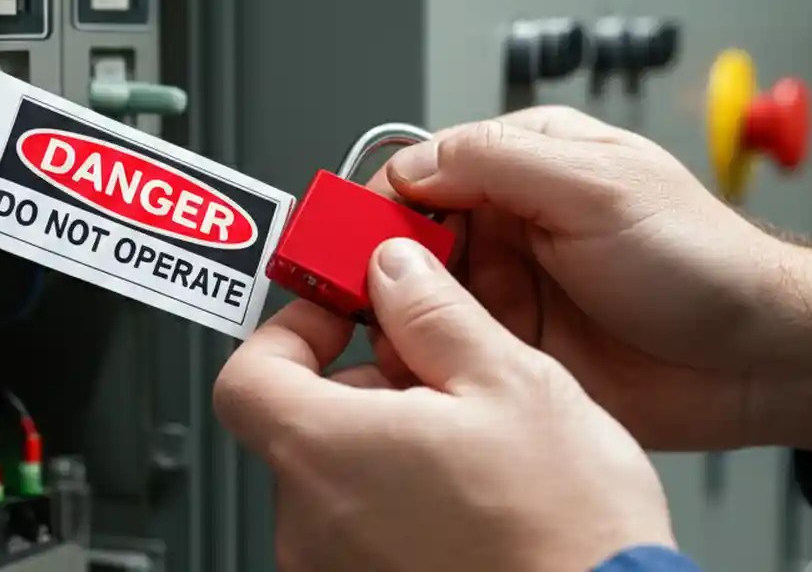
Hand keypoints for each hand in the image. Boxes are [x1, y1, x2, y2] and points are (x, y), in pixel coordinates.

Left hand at [214, 238, 674, 571]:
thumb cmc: (567, 530)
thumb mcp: (510, 384)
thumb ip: (434, 313)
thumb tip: (397, 271)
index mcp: (325, 452)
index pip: (244, 375)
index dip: (290, 332)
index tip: (340, 317)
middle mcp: (311, 523)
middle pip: (300, 425)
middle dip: (364, 388)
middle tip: (437, 374)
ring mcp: (335, 571)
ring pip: (338, 480)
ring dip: (388, 446)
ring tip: (471, 444)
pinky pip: (362, 531)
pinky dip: (401, 501)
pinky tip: (472, 498)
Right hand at [374, 106, 811, 455]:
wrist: (757, 360)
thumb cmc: (703, 260)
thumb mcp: (599, 186)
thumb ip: (498, 161)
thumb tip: (410, 164)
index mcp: (528, 165)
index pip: (423, 171)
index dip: (377, 204)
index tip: (343, 240)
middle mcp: (510, 226)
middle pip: (408, 238)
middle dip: (375, 267)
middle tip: (350, 298)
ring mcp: (512, 292)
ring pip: (420, 299)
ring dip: (398, 319)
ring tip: (390, 340)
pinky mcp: (516, 350)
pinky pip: (451, 351)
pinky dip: (428, 361)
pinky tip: (423, 372)